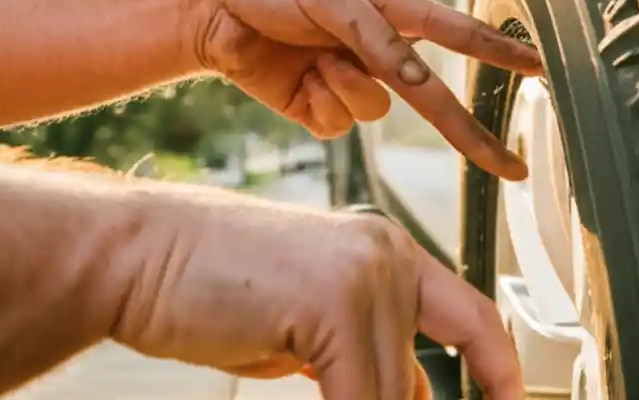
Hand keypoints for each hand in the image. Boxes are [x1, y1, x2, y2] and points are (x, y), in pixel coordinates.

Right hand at [111, 190, 523, 399]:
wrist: (137, 255)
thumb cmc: (211, 289)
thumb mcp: (310, 326)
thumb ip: (364, 354)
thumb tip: (405, 395)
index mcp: (388, 253)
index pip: (473, 316)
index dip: (501, 367)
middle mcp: (389, 255)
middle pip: (433, 361)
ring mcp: (366, 273)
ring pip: (390, 389)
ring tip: (330, 399)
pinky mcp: (335, 300)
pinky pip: (358, 396)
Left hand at [196, 0, 539, 179]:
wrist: (209, 10)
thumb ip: (379, 36)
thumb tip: (421, 80)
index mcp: (391, 11)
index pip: (459, 34)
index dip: (500, 51)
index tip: (539, 68)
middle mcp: (378, 51)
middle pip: (436, 102)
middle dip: (471, 135)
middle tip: (510, 169)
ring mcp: (350, 82)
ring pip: (375, 113)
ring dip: (345, 86)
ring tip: (311, 57)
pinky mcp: (320, 109)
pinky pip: (339, 126)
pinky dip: (318, 104)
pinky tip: (294, 79)